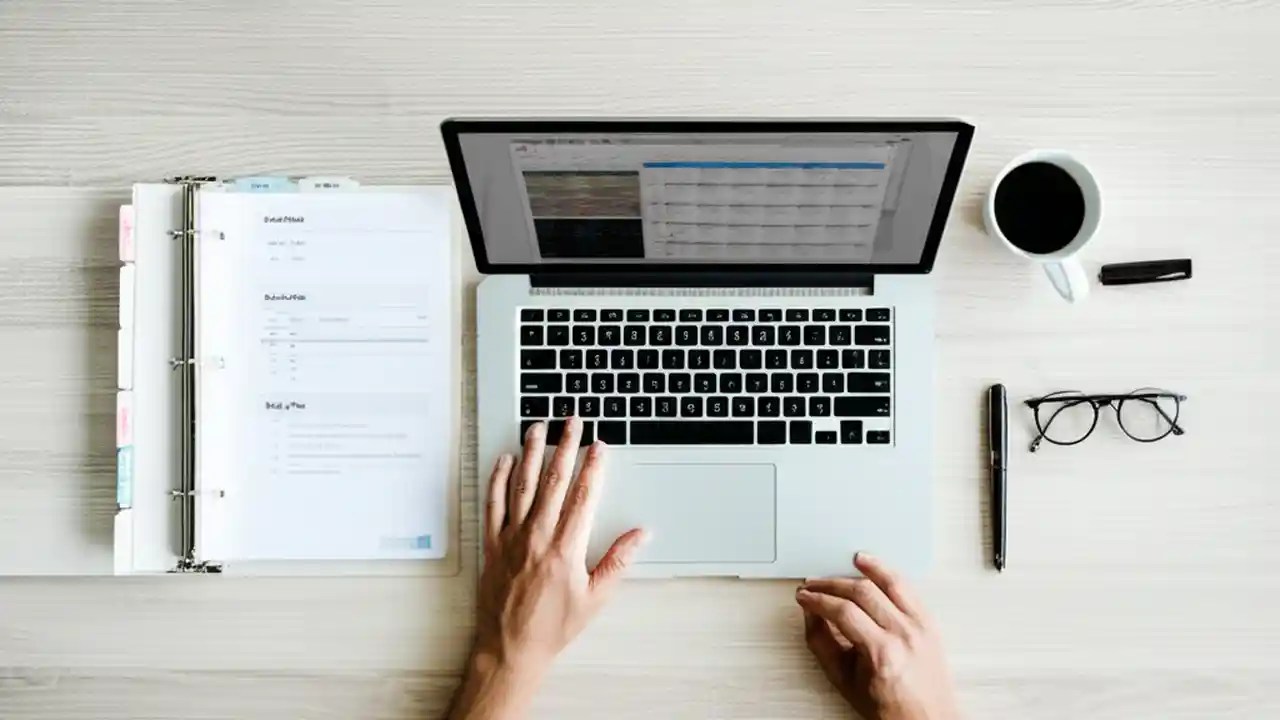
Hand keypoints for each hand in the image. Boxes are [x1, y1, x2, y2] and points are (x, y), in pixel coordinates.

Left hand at [449, 418, 645, 719]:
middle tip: (571, 421)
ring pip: (523, 485)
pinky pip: (494, 503)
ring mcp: (512, 538)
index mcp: (566, 549)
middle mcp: (538, 537)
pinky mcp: (493, 544)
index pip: (583, 496)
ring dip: (532, 452)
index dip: (593, 467)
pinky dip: (499, 479)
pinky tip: (505, 460)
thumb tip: (640, 534)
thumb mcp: (596, 598)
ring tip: (538, 427)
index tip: (598, 446)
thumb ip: (618, 562)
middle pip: (554, 481)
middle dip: (565, 447)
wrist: (510, 647)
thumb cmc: (553, 627)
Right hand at [796, 554, 959, 719]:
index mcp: (882, 653)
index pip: (842, 612)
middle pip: (862, 593)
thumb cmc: (889, 708)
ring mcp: (920, 626)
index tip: (804, 596)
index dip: (817, 600)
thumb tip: (810, 614)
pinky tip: (873, 565)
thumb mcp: (844, 680)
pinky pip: (907, 588)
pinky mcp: (929, 622)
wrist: (926, 719)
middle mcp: (904, 635)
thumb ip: (822, 643)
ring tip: (844, 562)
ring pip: (888, 583)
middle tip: (813, 585)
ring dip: (862, 569)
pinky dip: (888, 572)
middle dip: (831, 584)